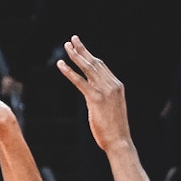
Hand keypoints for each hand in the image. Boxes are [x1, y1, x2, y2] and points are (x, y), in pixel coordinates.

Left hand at [57, 38, 136, 153]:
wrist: (119, 140)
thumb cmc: (113, 127)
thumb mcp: (109, 107)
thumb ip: (101, 96)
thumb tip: (91, 91)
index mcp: (117, 86)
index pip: (101, 66)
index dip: (90, 55)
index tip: (80, 47)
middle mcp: (112, 85)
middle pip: (95, 63)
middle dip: (82, 50)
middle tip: (72, 40)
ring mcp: (105, 91)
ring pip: (88, 69)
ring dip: (75, 56)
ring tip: (66, 47)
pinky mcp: (96, 99)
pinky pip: (80, 82)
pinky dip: (69, 72)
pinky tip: (61, 65)